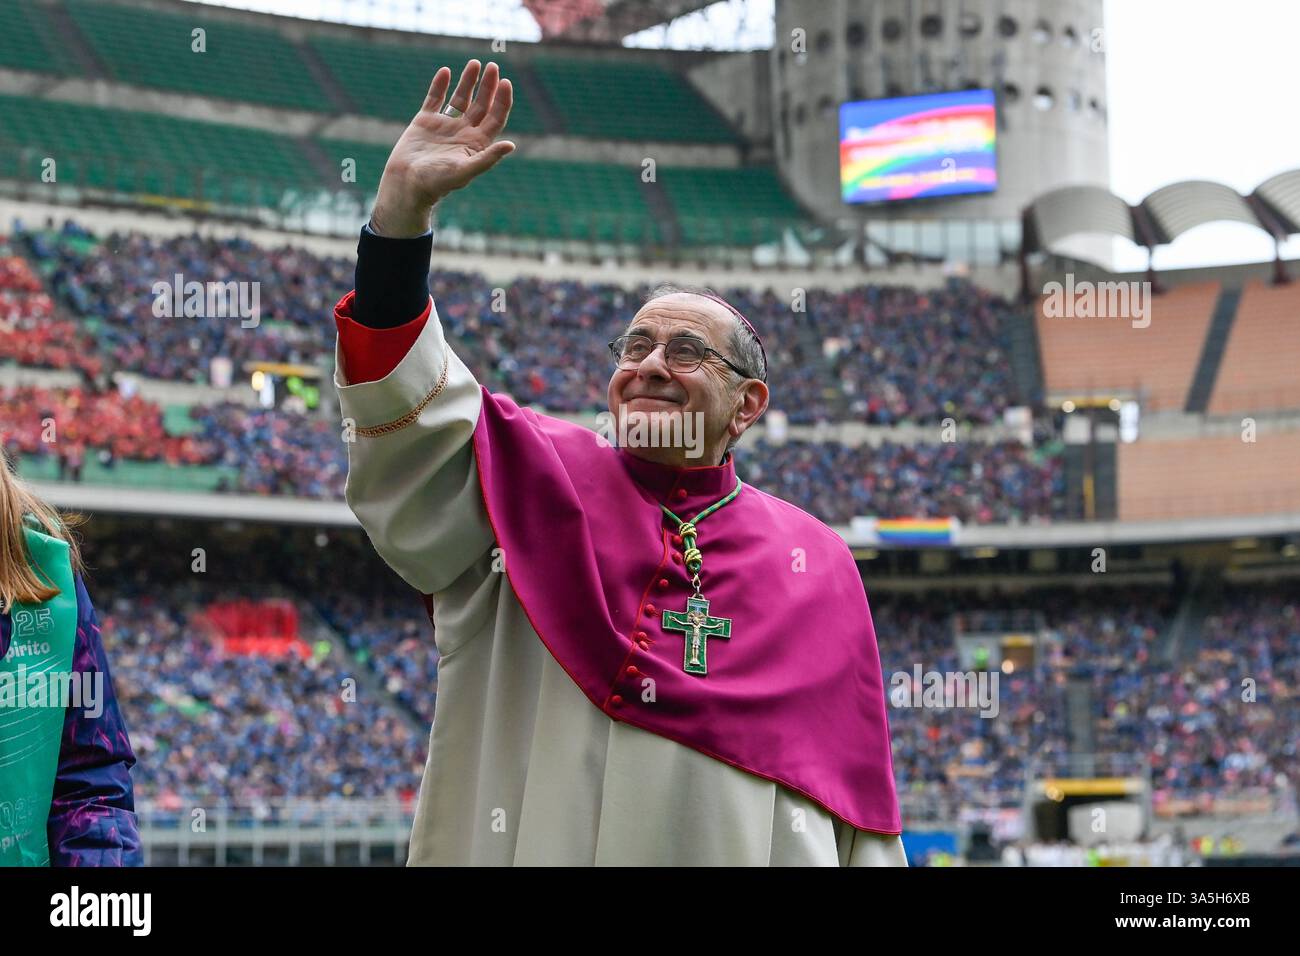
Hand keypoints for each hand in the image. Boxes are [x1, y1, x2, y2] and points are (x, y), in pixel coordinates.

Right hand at [370, 60, 514, 236]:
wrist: (406, 184)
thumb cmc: (437, 183)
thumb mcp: (465, 171)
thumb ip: (488, 158)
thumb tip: (511, 145)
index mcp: (476, 144)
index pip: (495, 118)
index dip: (502, 100)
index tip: (505, 82)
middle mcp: (463, 133)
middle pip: (481, 105)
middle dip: (488, 86)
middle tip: (493, 66)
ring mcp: (445, 126)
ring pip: (460, 98)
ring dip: (468, 81)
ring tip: (475, 63)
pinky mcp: (425, 121)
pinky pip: (435, 98)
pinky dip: (440, 85)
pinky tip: (445, 71)